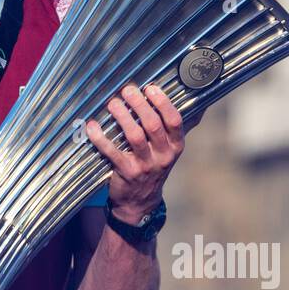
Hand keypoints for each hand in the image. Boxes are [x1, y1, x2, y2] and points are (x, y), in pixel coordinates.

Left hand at [85, 84, 198, 221]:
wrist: (140, 201)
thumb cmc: (154, 166)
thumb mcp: (169, 150)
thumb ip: (176, 127)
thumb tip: (196, 101)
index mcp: (176, 146)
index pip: (174, 120)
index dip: (162, 102)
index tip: (150, 87)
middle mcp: (163, 155)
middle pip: (153, 125)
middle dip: (139, 105)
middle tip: (127, 90)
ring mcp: (145, 165)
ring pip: (134, 136)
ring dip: (122, 116)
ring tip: (113, 103)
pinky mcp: (127, 172)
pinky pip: (112, 152)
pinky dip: (100, 137)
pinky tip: (92, 125)